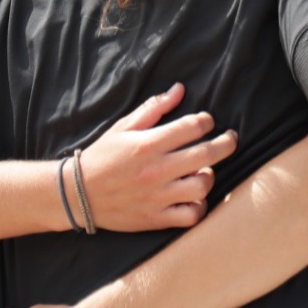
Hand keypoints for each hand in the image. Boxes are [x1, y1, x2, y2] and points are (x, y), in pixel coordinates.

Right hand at [79, 84, 238, 231]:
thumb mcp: (123, 127)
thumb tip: (179, 90)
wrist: (77, 194)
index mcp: (148, 144)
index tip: (207, 122)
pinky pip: (191, 215)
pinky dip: (199, 207)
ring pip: (203, 186)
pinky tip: (195, 197)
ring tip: (204, 170)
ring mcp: (158, 196)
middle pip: (206, 154)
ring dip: (209, 176)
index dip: (206, 121)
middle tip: (230, 139)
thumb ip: (154, 108)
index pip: (192, 127)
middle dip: (226, 143)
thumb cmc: (102, 157)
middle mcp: (156, 170)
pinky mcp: (156, 218)